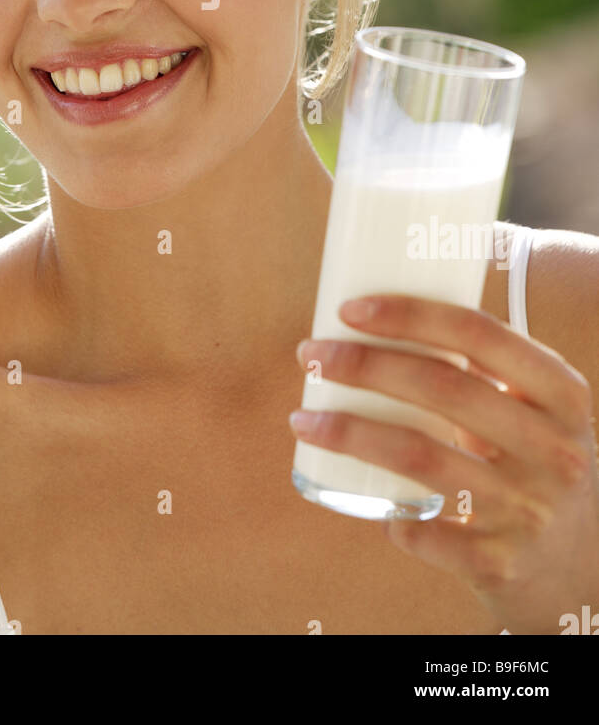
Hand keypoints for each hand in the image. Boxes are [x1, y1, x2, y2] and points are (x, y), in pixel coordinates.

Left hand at [289, 294, 598, 634]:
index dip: (409, 314)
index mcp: (561, 392)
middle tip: (310, 354)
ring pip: (420, 457)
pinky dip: (382, 510)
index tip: (349, 310)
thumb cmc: (530, 458)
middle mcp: (553, 448)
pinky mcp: (499, 562)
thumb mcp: (535, 406)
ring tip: (301, 419)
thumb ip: (482, 363)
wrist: (576, 563)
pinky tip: (352, 493)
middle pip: (441, 388)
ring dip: (348, 434)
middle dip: (363, 365)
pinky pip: (422, 530)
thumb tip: (382, 309)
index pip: (479, 333)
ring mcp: (529, 509)